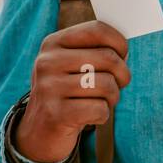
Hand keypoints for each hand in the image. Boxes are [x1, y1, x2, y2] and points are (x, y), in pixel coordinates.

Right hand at [15, 20, 130, 162]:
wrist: (38, 133)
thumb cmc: (67, 94)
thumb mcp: (72, 66)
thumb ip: (95, 52)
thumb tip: (124, 49)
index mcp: (53, 44)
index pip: (97, 30)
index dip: (119, 42)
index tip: (123, 55)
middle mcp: (47, 62)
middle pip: (108, 57)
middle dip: (122, 74)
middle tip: (117, 85)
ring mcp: (49, 88)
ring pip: (106, 84)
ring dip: (113, 97)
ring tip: (102, 102)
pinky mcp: (56, 113)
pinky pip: (99, 109)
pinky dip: (103, 115)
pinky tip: (90, 116)